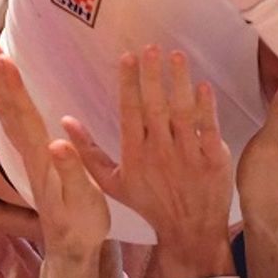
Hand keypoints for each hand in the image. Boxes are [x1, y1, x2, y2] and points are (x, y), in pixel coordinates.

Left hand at [0, 40, 110, 258]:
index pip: (24, 115)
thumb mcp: (85, 201)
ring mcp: (29, 157)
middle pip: (10, 109)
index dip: (12, 86)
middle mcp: (30, 154)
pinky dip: (3, 103)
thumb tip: (59, 143)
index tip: (1, 58)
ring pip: (8, 114)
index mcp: (42, 159)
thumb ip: (72, 172)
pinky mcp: (34, 159)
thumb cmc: (82, 225)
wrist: (71, 250)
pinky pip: (13, 124)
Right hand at [63, 45, 235, 277]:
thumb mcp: (111, 183)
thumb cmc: (148, 203)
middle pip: (155, 107)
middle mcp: (159, 152)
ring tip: (176, 55)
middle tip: (151, 47)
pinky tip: (203, 85)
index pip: (129, 112)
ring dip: (179, 82)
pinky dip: (206, 107)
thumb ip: (88, 152)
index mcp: (135, 154)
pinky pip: (208, 128)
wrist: (189, 230)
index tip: (128, 57)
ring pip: (182, 112)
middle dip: (152, 75)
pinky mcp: (213, 160)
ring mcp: (188, 155)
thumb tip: (64, 122)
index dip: (128, 83)